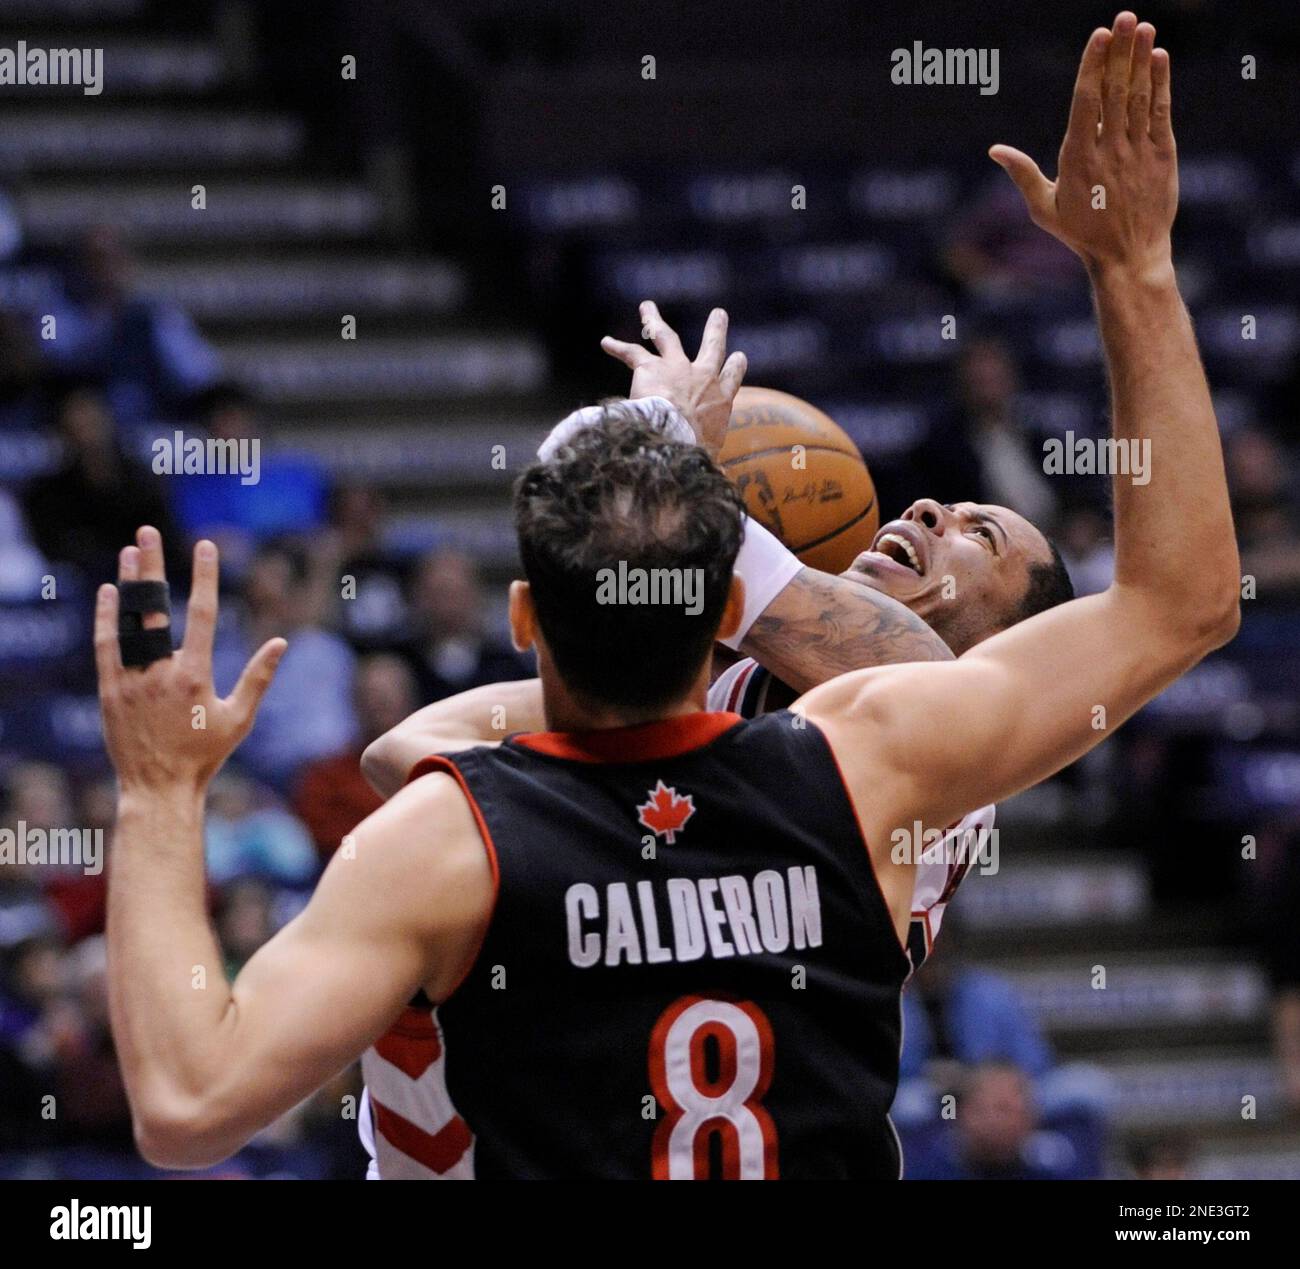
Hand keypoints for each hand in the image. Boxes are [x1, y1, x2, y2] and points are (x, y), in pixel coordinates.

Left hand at [95, 526, 285, 794]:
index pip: (201, 614)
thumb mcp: (239, 718)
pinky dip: (107, 617)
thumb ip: (258, 678)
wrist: (158, 788)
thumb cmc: (204, 755)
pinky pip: (106, 646)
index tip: (204, 546)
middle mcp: (161, 672)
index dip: (204, 576)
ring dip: (129, 584)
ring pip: (127, 622)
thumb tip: (281, 643)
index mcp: (195, 676)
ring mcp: (131, 680)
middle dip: (152, 566)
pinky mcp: (109, 690)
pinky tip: (110, 592)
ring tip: (131, 552)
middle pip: (154, 608)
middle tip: (148, 531)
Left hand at [601, 301, 746, 457]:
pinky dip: (617, 347)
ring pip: (667, 337)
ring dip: (655, 321)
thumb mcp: (708, 461)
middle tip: (718, 314)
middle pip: (712, 347)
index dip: (736, 367)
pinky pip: (632, 352)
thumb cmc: (694, 453)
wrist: (674, 440)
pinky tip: (605, 342)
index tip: (739, 357)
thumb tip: (720, 488)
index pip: (732, 379)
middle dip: (715, 329)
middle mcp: (702, 378)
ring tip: (647, 307)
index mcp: (720, 401)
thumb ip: (713, 471)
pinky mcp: (650, 368)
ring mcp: (676, 368)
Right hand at [989, 12, 1176, 281]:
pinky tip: (1159, 58)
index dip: (1095, 66)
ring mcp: (1138, 151)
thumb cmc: (1081, 233)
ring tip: (1144, 27)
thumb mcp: (1045, 208)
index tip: (1100, 35)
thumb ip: (1023, 174)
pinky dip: (1160, 84)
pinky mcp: (1162, 156)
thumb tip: (995, 150)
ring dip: (1142, 59)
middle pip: (1115, 91)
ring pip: (1139, 97)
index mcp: (1078, 159)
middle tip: (1125, 17)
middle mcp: (1110, 150)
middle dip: (1120, 52)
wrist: (1128, 256)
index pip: (1087, 102)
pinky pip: (1160, 113)